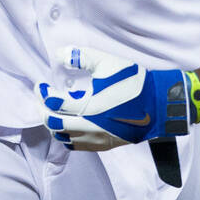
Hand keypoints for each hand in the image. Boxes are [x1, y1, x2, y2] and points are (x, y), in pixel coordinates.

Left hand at [36, 45, 199, 150]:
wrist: (158, 106)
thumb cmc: (133, 83)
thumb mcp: (107, 63)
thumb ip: (82, 56)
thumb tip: (61, 54)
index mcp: (88, 107)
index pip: (54, 104)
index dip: (42, 94)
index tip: (41, 85)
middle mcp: (89, 127)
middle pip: (53, 123)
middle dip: (43, 110)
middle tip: (42, 99)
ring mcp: (96, 139)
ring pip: (63, 137)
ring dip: (54, 124)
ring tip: (53, 111)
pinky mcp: (103, 145)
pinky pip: (76, 146)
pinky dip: (66, 136)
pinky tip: (68, 124)